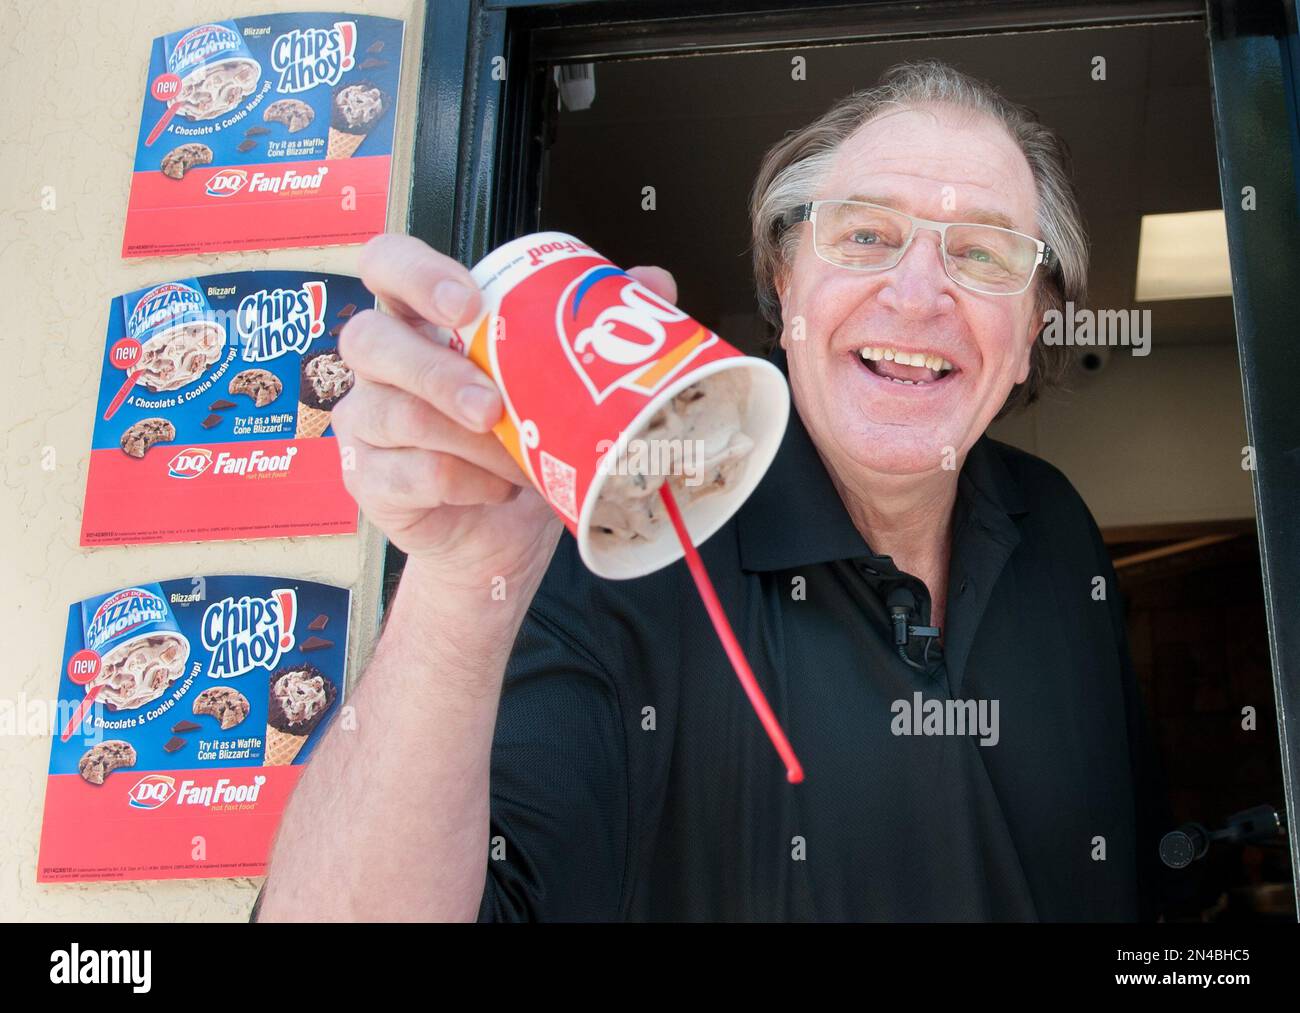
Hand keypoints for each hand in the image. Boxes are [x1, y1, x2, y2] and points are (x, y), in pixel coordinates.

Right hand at [333, 233, 677, 586]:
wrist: (499, 538)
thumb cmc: (519, 447)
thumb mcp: (557, 387)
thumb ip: (593, 329)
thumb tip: (653, 282)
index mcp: (421, 320)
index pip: (386, 263)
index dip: (415, 273)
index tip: (467, 302)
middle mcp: (382, 365)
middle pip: (369, 339)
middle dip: (434, 370)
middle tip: (492, 405)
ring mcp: (367, 424)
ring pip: (395, 414)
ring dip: (466, 439)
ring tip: (518, 456)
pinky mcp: (371, 481)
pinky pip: (412, 474)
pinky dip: (466, 482)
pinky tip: (498, 489)